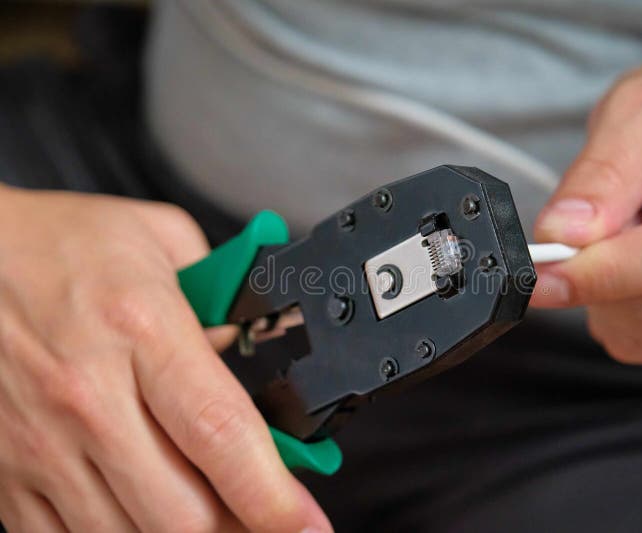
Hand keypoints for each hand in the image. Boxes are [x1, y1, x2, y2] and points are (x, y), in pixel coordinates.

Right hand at [0, 187, 330, 531]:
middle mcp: (88, 396)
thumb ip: (219, 298)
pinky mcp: (9, 474)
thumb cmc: (59, 246)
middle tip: (270, 519)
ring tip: (215, 515)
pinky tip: (148, 514)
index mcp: (140, 328)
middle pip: (183, 510)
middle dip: (241, 528)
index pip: (221, 431)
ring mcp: (43, 444)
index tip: (309, 526)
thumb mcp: (160, 240)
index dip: (275, 496)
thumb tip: (249, 351)